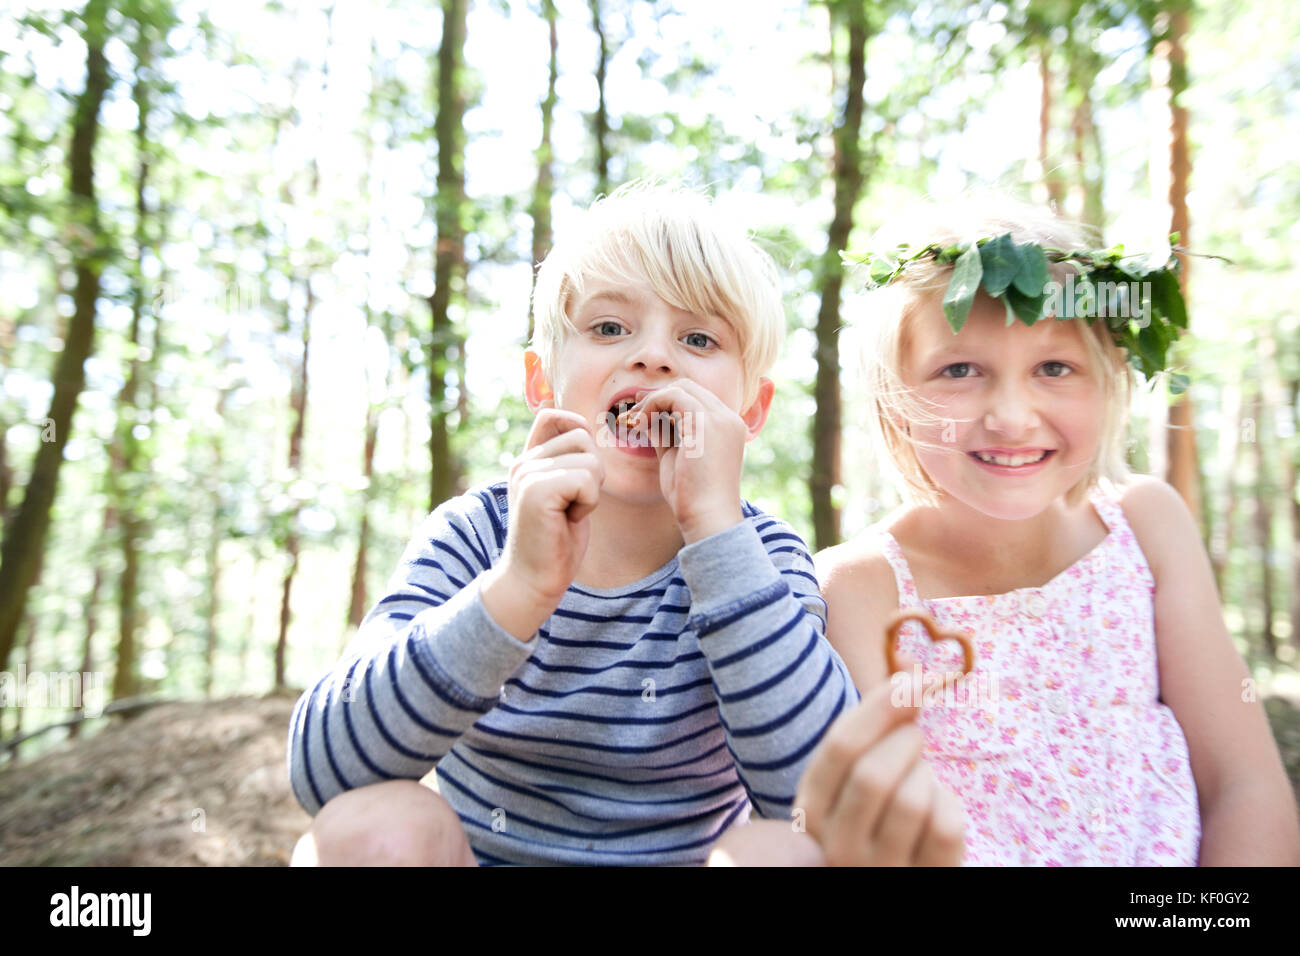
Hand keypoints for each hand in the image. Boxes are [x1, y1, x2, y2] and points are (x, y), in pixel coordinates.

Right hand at [481, 404, 602, 638]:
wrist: (534, 580)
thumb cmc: (556, 540)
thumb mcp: (564, 493)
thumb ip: (568, 462)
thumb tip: (582, 426)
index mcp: (529, 459)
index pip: (553, 415)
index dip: (578, 428)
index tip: (581, 469)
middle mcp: (524, 462)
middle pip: (583, 437)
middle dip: (593, 472)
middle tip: (574, 502)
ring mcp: (527, 474)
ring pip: (590, 461)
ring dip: (592, 491)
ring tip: (569, 512)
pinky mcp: (536, 490)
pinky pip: (587, 480)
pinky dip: (588, 503)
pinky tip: (568, 520)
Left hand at [624, 378, 746, 542]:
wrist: (707, 517)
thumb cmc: (692, 497)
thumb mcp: (677, 457)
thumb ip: (667, 434)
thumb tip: (649, 417)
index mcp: (727, 427)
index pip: (696, 398)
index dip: (667, 401)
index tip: (643, 414)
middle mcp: (729, 419)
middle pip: (689, 387)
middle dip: (658, 397)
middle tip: (635, 415)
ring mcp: (720, 419)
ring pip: (681, 388)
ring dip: (653, 401)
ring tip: (636, 423)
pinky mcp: (705, 423)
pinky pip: (673, 396)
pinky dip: (652, 404)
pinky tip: (640, 424)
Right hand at [792, 668, 965, 865]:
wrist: (888, 871)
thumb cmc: (875, 816)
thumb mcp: (854, 778)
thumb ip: (872, 729)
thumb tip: (914, 671)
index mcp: (810, 810)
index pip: (840, 746)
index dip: (883, 705)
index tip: (918, 680)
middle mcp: (835, 846)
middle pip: (873, 774)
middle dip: (906, 743)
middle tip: (914, 741)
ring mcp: (877, 871)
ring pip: (912, 800)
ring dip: (926, 777)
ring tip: (919, 782)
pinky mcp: (922, 879)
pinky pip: (945, 826)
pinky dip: (950, 806)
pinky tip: (937, 814)